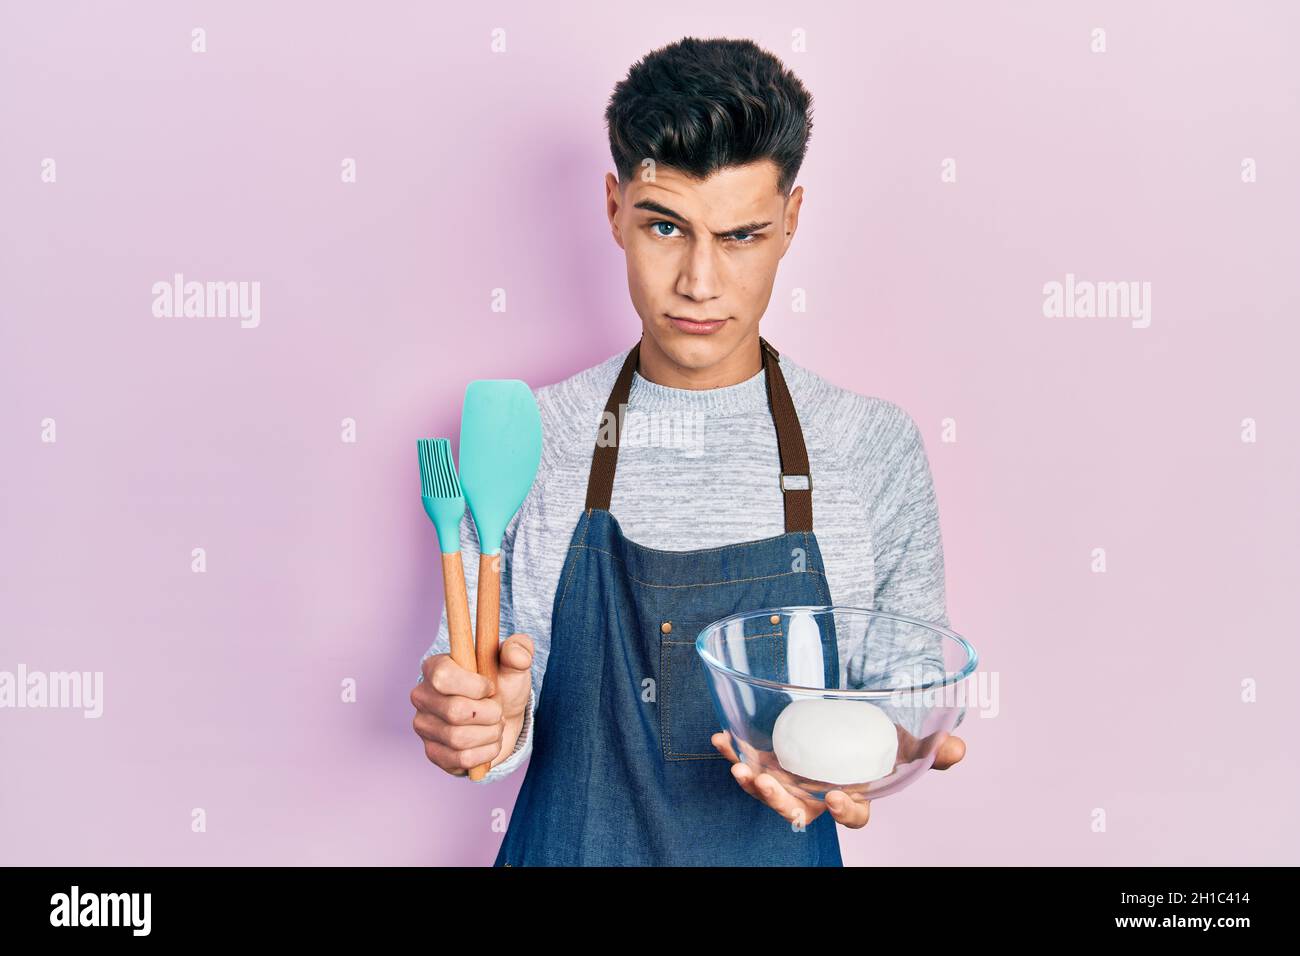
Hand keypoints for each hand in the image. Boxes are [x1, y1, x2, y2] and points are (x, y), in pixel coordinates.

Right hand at [412, 633, 533, 776]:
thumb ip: (519, 652)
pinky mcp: (433, 753)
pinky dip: (486, 753)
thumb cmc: (502, 687)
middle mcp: (422, 696)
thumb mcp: (513, 666)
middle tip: (498, 710)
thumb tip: (518, 654)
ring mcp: (424, 726)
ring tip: (496, 727)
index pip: (443, 677)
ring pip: (459, 738)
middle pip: (455, 711)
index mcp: (435, 667)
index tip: (491, 687)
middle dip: (490, 714)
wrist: (503, 718)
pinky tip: (490, 743)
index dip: (475, 686)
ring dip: (490, 734)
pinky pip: (461, 759)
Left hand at [711, 727, 965, 828]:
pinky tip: (721, 739)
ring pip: (768, 792)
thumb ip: (931, 748)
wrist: (849, 706)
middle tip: (767, 787)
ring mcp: (790, 778)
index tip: (836, 798)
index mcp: (853, 791)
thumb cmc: (877, 733)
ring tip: (741, 769)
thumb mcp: (905, 738)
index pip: (852, 814)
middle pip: (799, 811)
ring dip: (751, 783)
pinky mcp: (768, 759)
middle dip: (780, 804)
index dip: (845, 811)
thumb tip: (958, 750)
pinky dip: (732, 752)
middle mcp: (818, 791)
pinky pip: (746, 762)